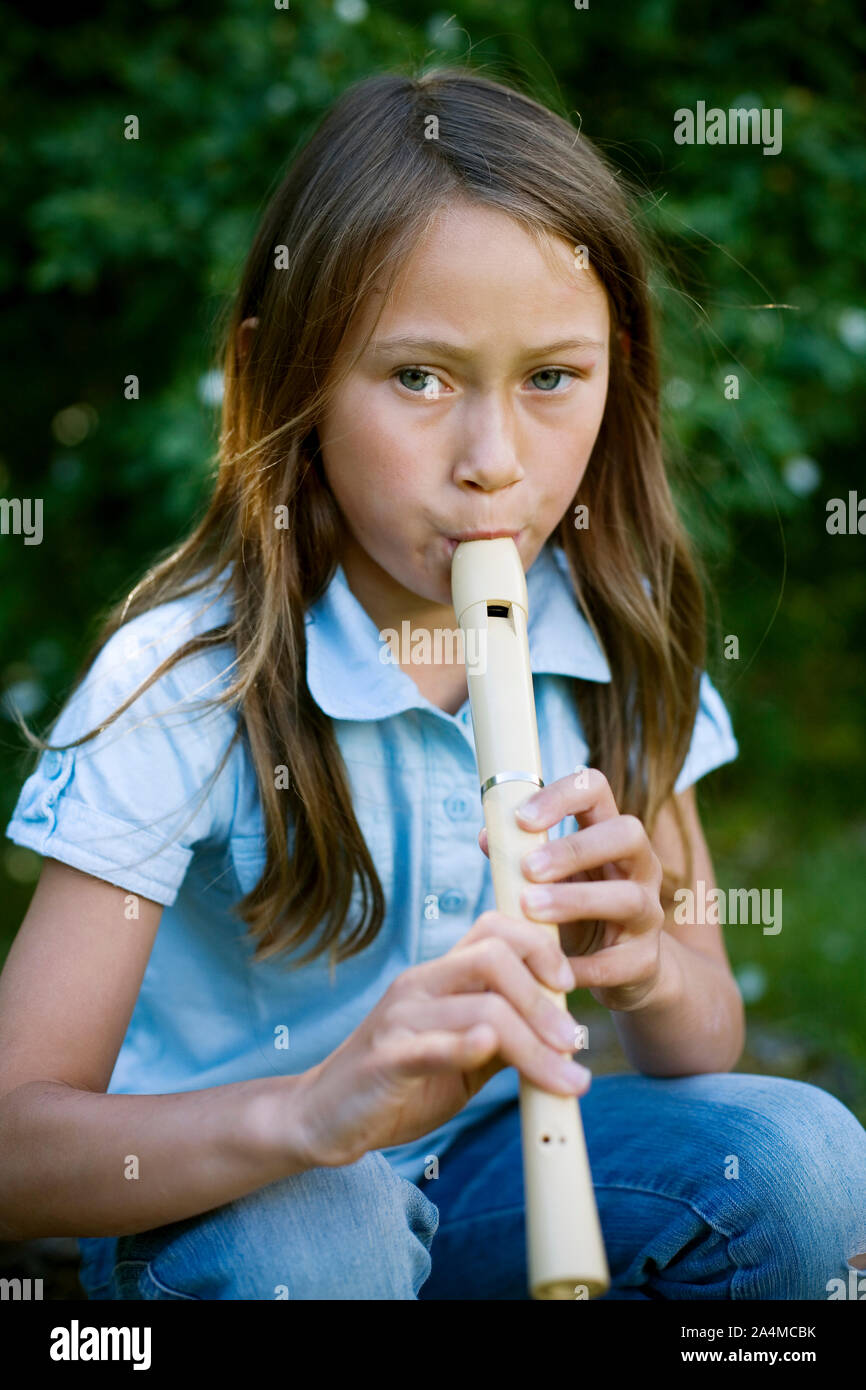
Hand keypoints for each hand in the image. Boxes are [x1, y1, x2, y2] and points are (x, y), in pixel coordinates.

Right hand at [289, 911, 590, 1168]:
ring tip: (565, 1078)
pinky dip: (466, 1045)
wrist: (324, 1116)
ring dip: (534, 1043)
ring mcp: (400, 1019)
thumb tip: (564, 1033)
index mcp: (440, 976)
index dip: (540, 948)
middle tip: (574, 1043)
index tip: (569, 987)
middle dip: (544, 1000)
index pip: (495, 929)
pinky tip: (491, 1051)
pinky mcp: (385, 1059)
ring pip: (481, 1008)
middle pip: (494, 958)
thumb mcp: (461, 1054)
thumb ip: (503, 1035)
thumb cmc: (400, 1081)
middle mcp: (420, 984)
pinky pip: (430, 1045)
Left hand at [478, 768, 664, 1012]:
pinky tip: (547, 966)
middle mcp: (639, 866)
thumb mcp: (547, 879)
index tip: (521, 819)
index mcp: (609, 834)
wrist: (621, 970)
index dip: (562, 796)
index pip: (597, 790)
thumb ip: (517, 856)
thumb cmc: (574, 912)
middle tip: (528, 868)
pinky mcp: (646, 959)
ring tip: (529, 909)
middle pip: (628, 834)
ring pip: (628, 898)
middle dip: (575, 849)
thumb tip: (486, 836)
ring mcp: (648, 912)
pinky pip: (619, 961)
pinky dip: (580, 964)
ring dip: (575, 901)